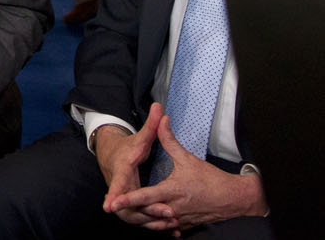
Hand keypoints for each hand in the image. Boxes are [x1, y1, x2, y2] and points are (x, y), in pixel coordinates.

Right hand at [96, 103, 163, 227]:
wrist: (110, 154)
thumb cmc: (126, 147)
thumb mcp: (139, 135)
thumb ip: (151, 124)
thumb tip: (159, 106)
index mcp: (122, 167)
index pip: (118, 181)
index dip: (114, 194)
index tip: (110, 206)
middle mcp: (119, 184)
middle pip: (128, 204)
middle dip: (146, 212)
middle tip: (167, 214)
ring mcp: (122, 195)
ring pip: (133, 214)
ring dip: (151, 220)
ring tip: (172, 224)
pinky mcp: (128, 203)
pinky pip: (137, 217)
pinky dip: (151, 223)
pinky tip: (168, 230)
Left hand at [107, 114, 269, 233]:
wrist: (233, 198)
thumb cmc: (211, 179)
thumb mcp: (187, 158)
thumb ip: (170, 140)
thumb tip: (162, 119)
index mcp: (172, 191)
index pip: (146, 196)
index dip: (128, 199)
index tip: (113, 202)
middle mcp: (174, 207)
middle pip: (146, 212)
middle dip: (130, 212)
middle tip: (114, 208)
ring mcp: (180, 219)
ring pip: (156, 223)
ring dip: (143, 220)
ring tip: (128, 215)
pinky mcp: (185, 224)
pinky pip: (168, 227)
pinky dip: (158, 225)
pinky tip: (150, 221)